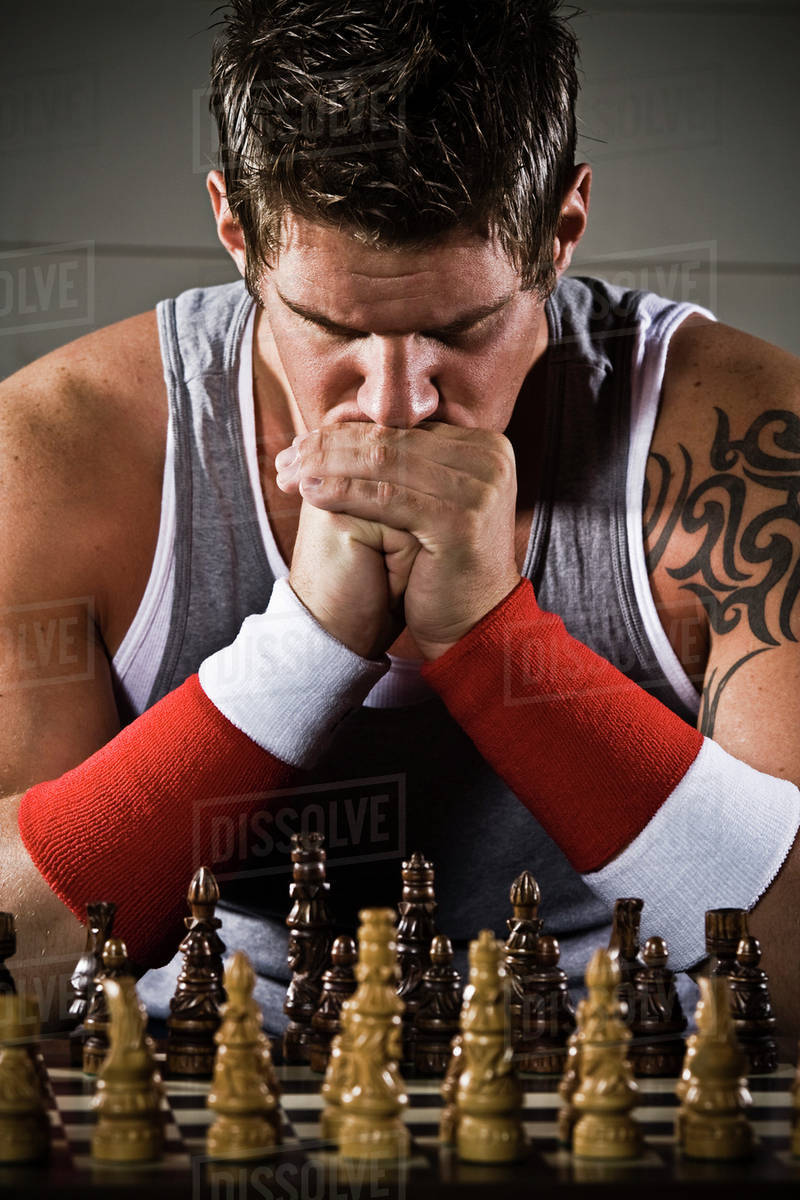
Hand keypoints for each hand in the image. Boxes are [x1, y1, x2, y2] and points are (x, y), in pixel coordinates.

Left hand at [276, 422, 521, 657]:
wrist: (477, 622)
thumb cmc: (445, 566)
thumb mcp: (436, 502)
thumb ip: (411, 464)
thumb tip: (349, 425)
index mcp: (487, 447)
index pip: (404, 429)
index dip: (348, 434)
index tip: (303, 444)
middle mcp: (490, 460)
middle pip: (393, 442)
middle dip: (332, 447)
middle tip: (288, 455)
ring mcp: (478, 489)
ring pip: (386, 464)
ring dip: (329, 466)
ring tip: (291, 472)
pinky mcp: (459, 520)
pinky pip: (387, 498)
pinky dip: (344, 492)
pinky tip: (310, 494)